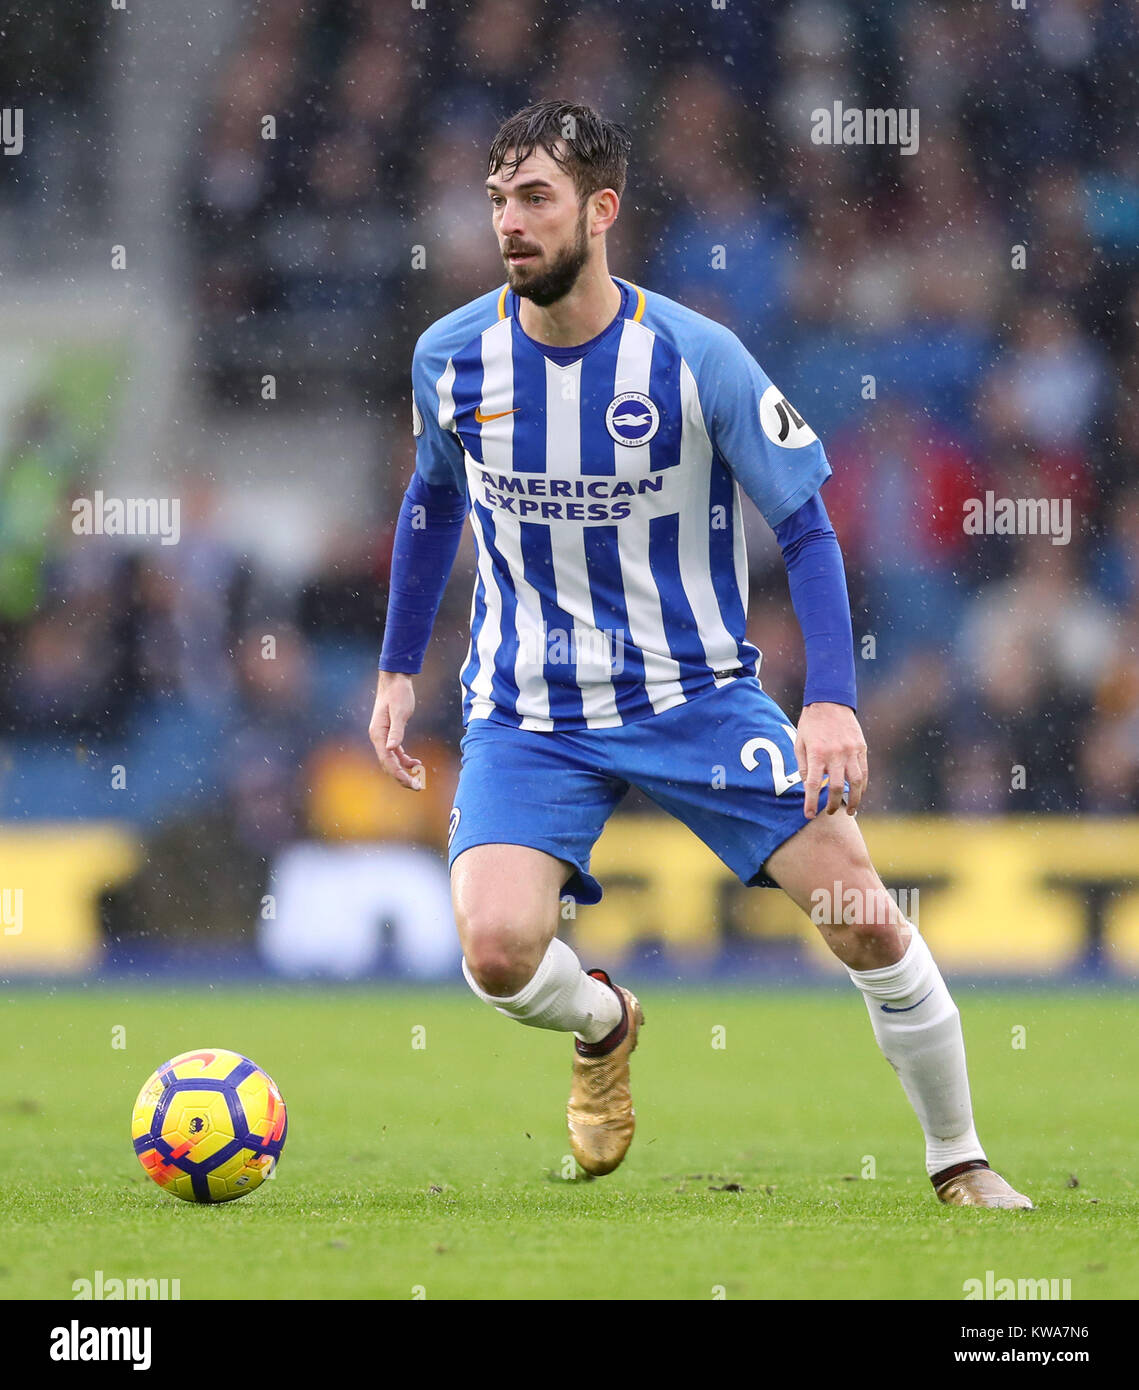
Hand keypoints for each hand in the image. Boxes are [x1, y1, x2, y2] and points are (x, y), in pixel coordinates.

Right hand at [369, 671, 424, 790]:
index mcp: (378, 734)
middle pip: (388, 764)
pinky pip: (395, 753)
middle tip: (417, 787)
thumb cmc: (398, 693)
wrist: (395, 680)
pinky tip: (416, 763)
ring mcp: (383, 736)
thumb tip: (392, 749)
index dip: (399, 774)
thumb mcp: (400, 711)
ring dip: (404, 771)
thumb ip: (397, 730)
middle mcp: (378, 737)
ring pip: (391, 760)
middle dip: (402, 777)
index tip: (411, 783)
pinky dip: (404, 760)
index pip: (387, 760)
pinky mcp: (390, 733)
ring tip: (418, 780)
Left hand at [795, 702, 867, 817]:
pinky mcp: (861, 748)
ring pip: (857, 782)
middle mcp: (836, 754)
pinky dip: (863, 786)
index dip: (811, 802)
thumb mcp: (799, 743)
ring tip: (850, 811)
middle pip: (838, 787)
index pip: (814, 785)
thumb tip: (808, 786)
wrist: (830, 701)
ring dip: (854, 800)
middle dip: (833, 804)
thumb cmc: (811, 723)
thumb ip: (804, 766)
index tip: (808, 815)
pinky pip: (865, 771)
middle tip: (829, 813)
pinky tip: (859, 794)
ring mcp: (851, 751)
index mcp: (817, 753)